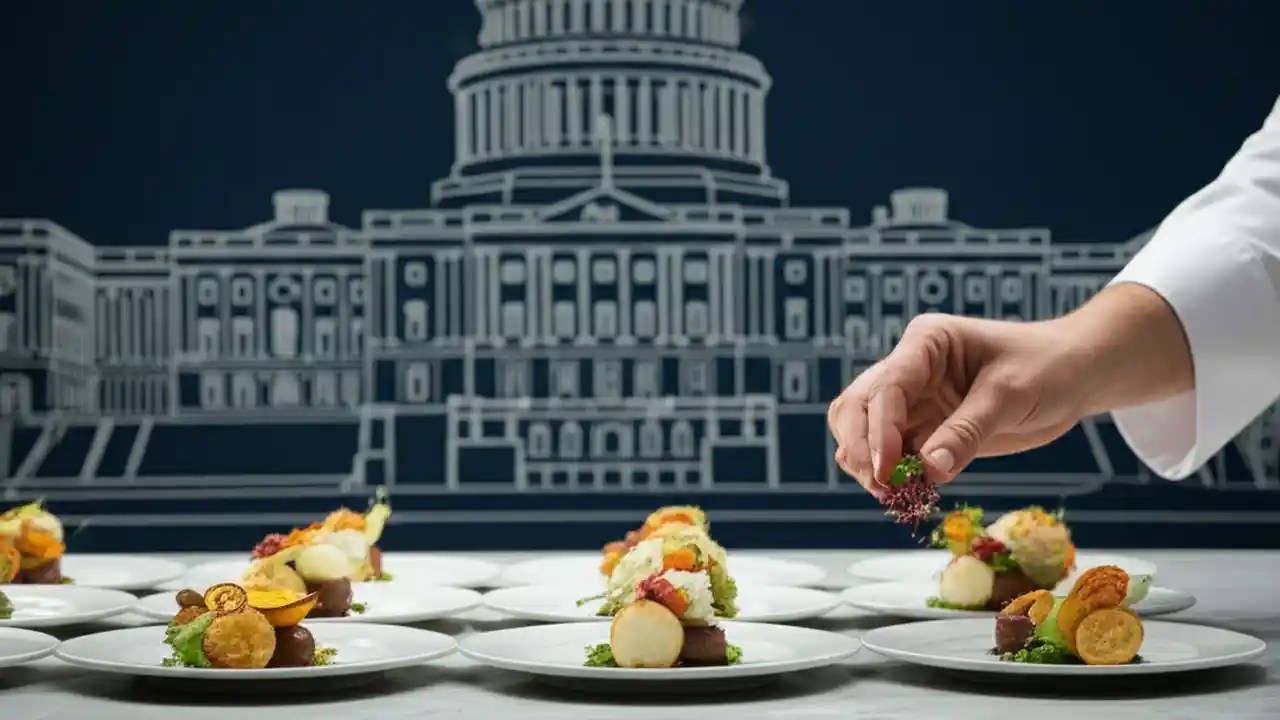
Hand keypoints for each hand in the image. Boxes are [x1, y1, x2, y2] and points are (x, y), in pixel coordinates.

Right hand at [827, 283, 1193, 496]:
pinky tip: (912, 497)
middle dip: (861, 448)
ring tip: (896, 497)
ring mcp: (913, 400)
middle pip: (856, 407)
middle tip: (884, 488)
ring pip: (863, 432)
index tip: (887, 470)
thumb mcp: (1010, 395)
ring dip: (869, 465)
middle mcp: (909, 369)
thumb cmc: (1048, 367)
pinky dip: (894, 478)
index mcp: (925, 343)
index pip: (887, 386)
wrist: (1074, 374)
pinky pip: (894, 456)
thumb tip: (929, 470)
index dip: (879, 430)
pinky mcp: (924, 428)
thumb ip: (967, 431)